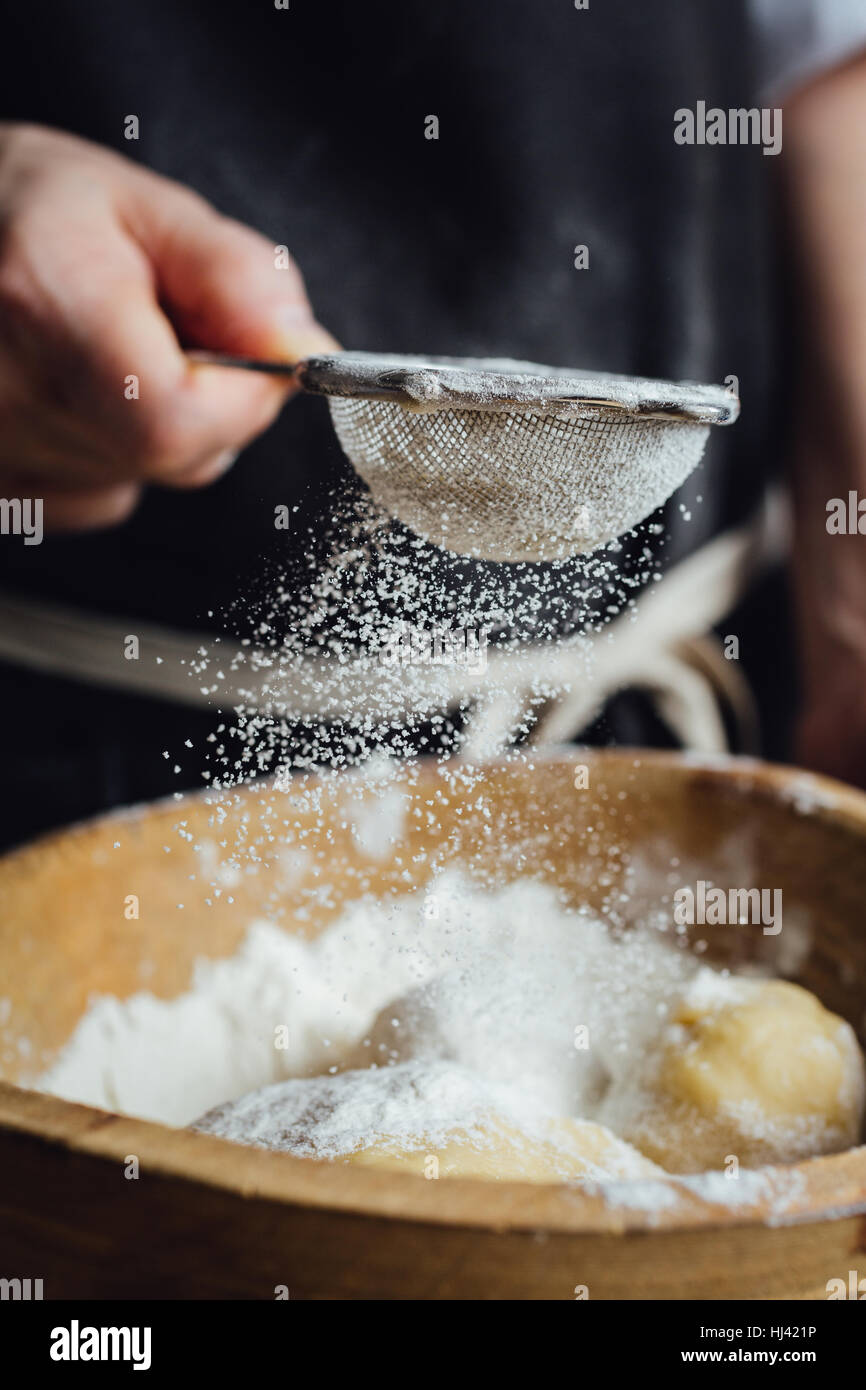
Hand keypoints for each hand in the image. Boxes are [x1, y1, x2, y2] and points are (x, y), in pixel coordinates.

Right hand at [0, 123, 337, 529]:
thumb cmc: (27, 207)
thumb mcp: (142, 206)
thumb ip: (235, 277)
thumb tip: (303, 349)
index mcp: (44, 303)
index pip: (178, 418)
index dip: (240, 398)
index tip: (250, 355)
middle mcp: (6, 393)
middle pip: (168, 455)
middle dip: (204, 401)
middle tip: (164, 331)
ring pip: (139, 477)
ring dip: (154, 423)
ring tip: (102, 349)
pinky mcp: (1, 489)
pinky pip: (96, 493)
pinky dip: (107, 449)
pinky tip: (71, 388)